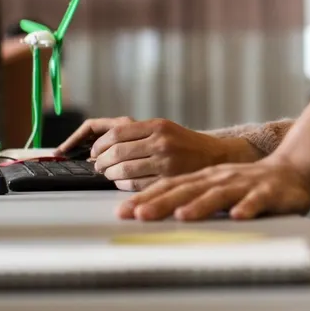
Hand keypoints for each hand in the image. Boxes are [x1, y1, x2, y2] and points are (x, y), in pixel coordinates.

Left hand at [59, 117, 260, 190]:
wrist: (216, 156)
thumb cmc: (184, 144)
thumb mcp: (163, 129)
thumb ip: (136, 133)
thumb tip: (100, 145)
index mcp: (157, 125)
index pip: (116, 133)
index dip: (98, 145)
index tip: (93, 153)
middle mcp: (161, 141)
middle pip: (116, 153)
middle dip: (101, 162)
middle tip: (98, 167)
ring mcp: (166, 162)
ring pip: (123, 170)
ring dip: (110, 175)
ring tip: (109, 175)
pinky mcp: (169, 180)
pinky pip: (135, 185)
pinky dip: (123, 185)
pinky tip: (123, 183)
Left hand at [116, 158, 309, 221]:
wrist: (293, 170)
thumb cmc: (250, 184)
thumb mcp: (215, 186)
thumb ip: (189, 196)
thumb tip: (147, 212)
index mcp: (205, 178)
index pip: (170, 186)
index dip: (146, 198)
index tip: (124, 212)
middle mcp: (220, 179)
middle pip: (188, 190)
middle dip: (162, 203)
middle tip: (140, 216)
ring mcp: (245, 185)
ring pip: (220, 195)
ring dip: (201, 205)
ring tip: (183, 216)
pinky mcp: (269, 193)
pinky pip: (257, 202)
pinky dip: (247, 208)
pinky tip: (238, 217)